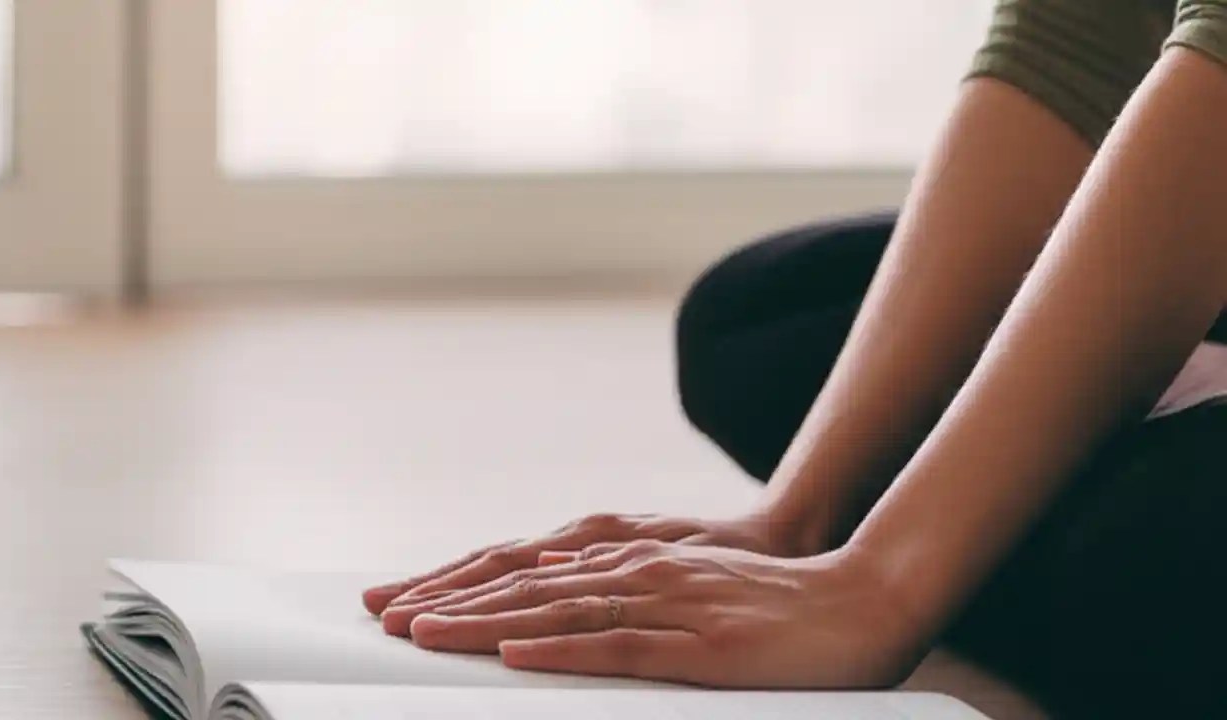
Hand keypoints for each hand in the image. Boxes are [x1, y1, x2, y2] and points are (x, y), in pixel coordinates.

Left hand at [389, 541, 922, 688]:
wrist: (859, 601)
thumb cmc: (771, 602)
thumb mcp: (686, 589)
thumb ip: (627, 595)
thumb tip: (562, 613)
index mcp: (632, 558)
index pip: (529, 569)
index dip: (462, 582)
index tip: (403, 599)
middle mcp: (640, 569)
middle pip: (528, 583)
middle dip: (452, 598)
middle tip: (385, 615)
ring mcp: (670, 602)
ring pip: (560, 610)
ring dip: (488, 621)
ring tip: (428, 632)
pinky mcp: (703, 643)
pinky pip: (622, 646)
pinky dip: (565, 650)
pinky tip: (521, 654)